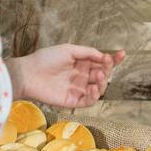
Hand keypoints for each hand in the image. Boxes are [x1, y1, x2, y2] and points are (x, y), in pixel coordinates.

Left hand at [7, 45, 125, 108]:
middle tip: (103, 66)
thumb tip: (104, 55)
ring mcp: (78, 89)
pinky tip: (93, 88)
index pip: (101, 63)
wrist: (29, 74)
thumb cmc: (46, 59)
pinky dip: (95, 96)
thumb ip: (88, 52)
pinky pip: (89, 101)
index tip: (122, 54)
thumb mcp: (69, 49)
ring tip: (98, 77)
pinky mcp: (73, 101)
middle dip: (106, 70)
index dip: (113, 60)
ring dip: (102, 82)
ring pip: (99, 89)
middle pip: (103, 75)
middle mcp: (82, 76)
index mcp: (82, 64)